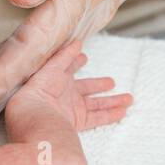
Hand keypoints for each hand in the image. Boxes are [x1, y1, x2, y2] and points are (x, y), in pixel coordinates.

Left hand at [6, 41, 131, 131]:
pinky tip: (123, 111)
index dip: (75, 62)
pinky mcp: (77, 122)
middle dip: (98, 85)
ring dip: (112, 101)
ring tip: (129, 98)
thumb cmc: (37, 93)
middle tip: (111, 82)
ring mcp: (71, 109)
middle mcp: (64, 95)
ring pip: (96, 104)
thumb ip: (65, 56)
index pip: (67, 68)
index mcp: (55, 79)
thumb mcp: (51, 69)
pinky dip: (110, 115)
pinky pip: (97, 118)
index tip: (85, 57)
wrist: (36, 120)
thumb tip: (78, 42)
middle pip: (86, 88)